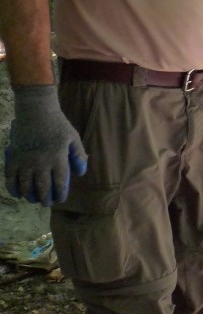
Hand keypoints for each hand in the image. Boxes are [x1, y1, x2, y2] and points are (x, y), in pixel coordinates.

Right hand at [4, 85, 87, 205]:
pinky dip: (13, 189)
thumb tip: (80, 173)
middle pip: (42, 189)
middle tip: (47, 202)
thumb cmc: (57, 125)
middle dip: (45, 199)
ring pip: (26, 187)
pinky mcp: (13, 159)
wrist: (36, 112)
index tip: (60, 199)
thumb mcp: (73, 138)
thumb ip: (78, 156)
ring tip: (34, 199)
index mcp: (58, 159)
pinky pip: (10, 179)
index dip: (60, 195)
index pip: (60, 184)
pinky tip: (18, 193)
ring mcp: (25, 162)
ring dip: (30, 196)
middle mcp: (41, 163)